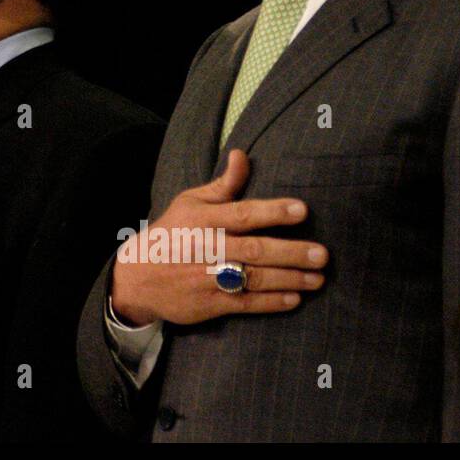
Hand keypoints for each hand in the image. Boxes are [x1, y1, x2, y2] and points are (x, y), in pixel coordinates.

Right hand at [110, 149, 328, 326]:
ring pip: (254, 279)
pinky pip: (245, 303)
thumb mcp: (190, 203)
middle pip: (253, 250)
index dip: (272, 211)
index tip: (302, 210)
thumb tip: (241, 154)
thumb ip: (222, 185)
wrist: (137, 278)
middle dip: (290, 252)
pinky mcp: (209, 304)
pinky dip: (270, 302)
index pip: (241, 214)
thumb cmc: (171, 234)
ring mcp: (207, 278)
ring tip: (318, 278)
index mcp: (202, 221)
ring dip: (289, 279)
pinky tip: (294, 298)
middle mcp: (206, 249)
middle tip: (322, 254)